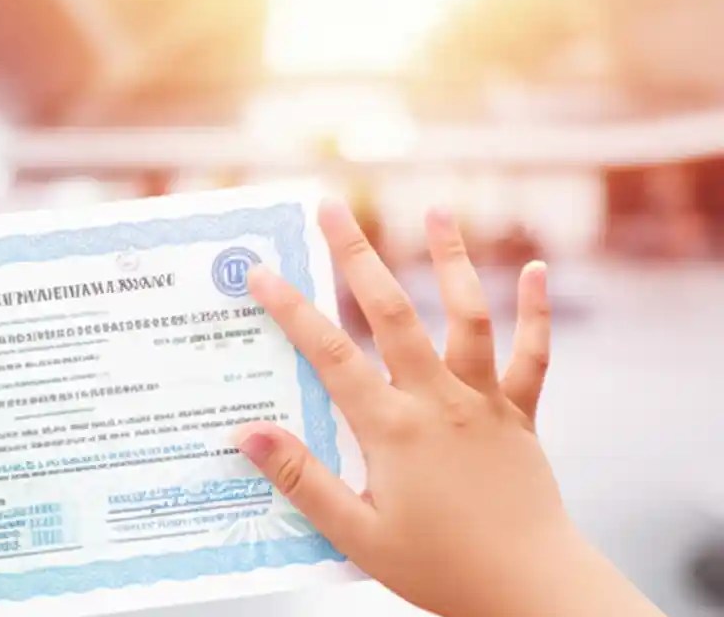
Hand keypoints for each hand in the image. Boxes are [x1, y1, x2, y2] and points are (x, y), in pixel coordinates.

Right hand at [234, 200, 662, 616]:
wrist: (532, 590)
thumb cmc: (439, 568)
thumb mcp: (357, 535)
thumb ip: (302, 481)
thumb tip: (247, 434)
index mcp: (392, 429)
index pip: (330, 354)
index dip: (291, 309)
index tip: (261, 272)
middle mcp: (438, 401)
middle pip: (392, 313)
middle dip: (358, 256)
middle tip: (332, 207)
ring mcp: (484, 402)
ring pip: (467, 316)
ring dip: (451, 259)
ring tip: (437, 210)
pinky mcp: (520, 415)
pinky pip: (533, 355)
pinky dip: (537, 312)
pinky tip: (539, 270)